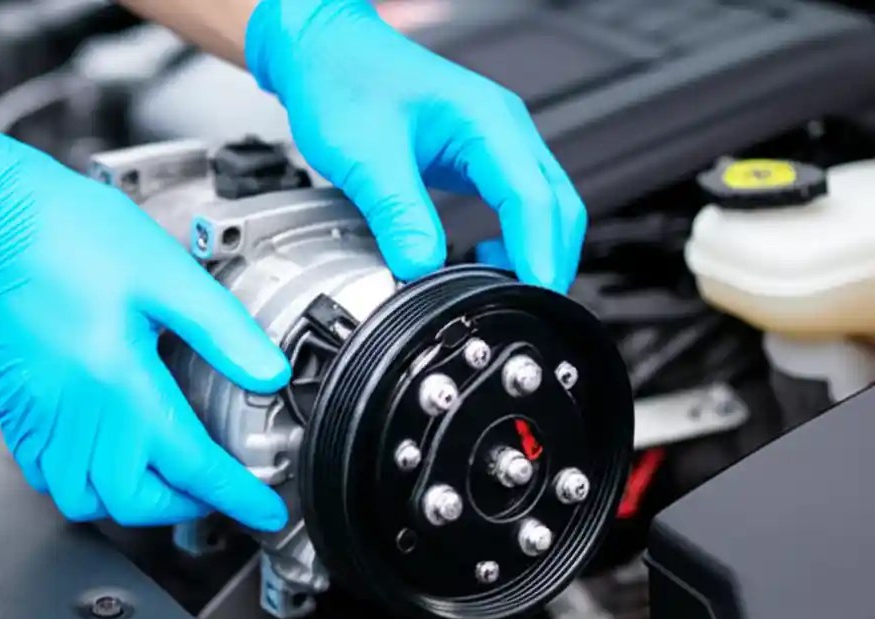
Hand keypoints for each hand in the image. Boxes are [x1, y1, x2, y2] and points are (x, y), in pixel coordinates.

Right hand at [0, 104, 290, 530]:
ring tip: (163, 477)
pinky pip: (46, 475)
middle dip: (184, 506)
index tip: (264, 512)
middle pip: (135, 501)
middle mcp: (75, 415)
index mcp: (119, 384)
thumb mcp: (166, 272)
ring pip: (84, 499)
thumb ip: (222, 329)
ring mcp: (38, 417)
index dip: (236, 496)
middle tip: (214, 487)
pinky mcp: (14, 410)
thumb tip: (270, 373)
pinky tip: (106, 456)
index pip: (191, 467)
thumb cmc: (68, 232)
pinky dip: (82, 484)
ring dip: (130, 502)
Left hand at [245, 0, 585, 290]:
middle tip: (527, 308)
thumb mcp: (366, 157)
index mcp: (486, 122)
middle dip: (549, 259)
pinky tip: (486, 259)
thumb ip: (397, 215)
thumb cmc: (343, 80)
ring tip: (505, 291)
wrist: (322, 50)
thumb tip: (419, 268)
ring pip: (542, 204)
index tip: (532, 296)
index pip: (533, 198)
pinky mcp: (476, 156)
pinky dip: (515, 237)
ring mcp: (494, 141)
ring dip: (535, 249)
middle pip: (557, 204)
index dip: (537, 254)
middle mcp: (501, 128)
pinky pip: (515, 201)